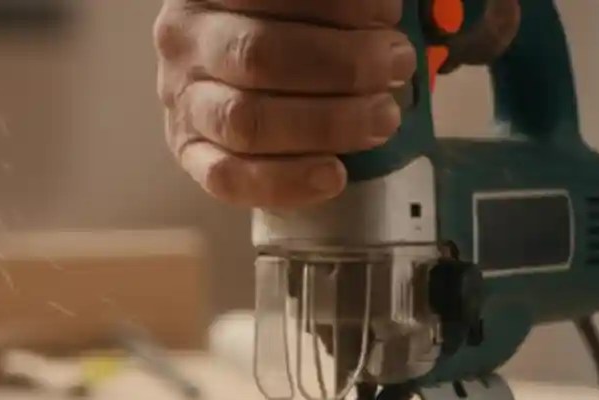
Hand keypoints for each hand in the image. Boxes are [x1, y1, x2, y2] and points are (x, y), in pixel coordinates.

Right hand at [154, 0, 414, 207]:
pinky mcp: (188, 151)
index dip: (339, 6)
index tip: (388, 13)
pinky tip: (335, 175)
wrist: (252, 61)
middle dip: (343, 66)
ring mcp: (181, 98)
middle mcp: (185, 36)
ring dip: (327, 123)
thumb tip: (416, 10)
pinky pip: (228, 178)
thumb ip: (353, 4)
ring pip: (246, 120)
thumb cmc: (300, 20)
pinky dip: (286, 182)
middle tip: (396, 66)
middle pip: (260, 55)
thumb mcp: (321, 2)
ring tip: (382, 117)